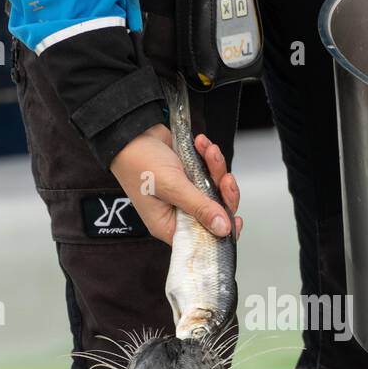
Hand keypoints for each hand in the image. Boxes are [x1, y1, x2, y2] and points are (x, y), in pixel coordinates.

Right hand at [109, 124, 242, 244]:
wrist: (132, 130)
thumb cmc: (139, 162)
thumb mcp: (172, 187)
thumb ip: (199, 208)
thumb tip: (223, 229)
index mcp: (169, 225)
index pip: (202, 238)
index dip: (221, 231)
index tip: (235, 219)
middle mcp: (178, 212)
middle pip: (215, 212)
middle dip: (223, 192)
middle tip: (224, 178)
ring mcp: (186, 193)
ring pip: (216, 189)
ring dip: (217, 168)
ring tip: (209, 151)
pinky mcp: (190, 175)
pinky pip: (210, 171)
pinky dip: (209, 157)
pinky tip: (201, 144)